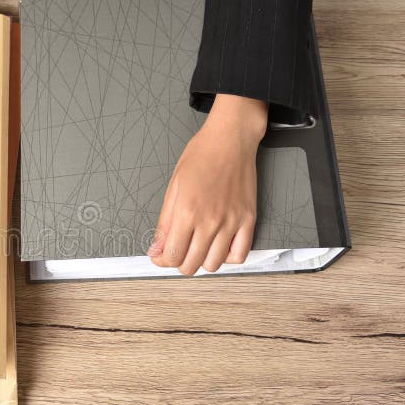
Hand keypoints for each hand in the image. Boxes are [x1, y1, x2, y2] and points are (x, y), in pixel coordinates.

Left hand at [147, 94, 268, 275]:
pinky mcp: (248, 220)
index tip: (160, 256)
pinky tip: (219, 246)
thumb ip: (165, 222)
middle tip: (177, 251)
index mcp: (187, 212)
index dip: (162, 261)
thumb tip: (156, 248)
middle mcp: (210, 221)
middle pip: (191, 265)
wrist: (230, 140)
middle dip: (179, 263)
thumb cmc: (201, 156)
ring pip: (214, 264)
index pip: (172, 256)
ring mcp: (232, 222)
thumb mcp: (173, 187)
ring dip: (202, 261)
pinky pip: (240, 254)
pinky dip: (228, 257)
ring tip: (197, 248)